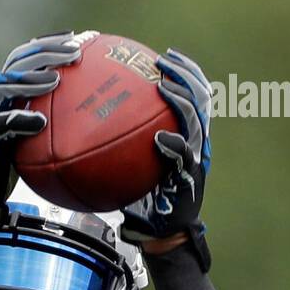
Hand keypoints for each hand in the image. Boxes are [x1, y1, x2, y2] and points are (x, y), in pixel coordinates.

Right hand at [0, 32, 82, 225]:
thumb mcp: (22, 144)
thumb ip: (37, 127)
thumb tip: (74, 123)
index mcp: (2, 98)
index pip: (22, 61)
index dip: (45, 46)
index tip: (72, 37)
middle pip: (15, 64)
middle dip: (44, 52)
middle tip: (73, 49)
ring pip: (2, 86)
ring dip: (29, 80)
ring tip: (56, 79)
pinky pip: (1, 126)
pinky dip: (20, 121)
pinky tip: (40, 122)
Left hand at [121, 48, 211, 247]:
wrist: (161, 234)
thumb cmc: (143, 200)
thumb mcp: (132, 167)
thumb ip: (123, 145)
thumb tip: (88, 124)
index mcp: (187, 135)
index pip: (194, 94)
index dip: (186, 71)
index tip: (168, 55)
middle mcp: (197, 143)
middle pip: (201, 98)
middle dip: (186, 75)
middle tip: (164, 62)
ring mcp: (196, 160)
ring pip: (197, 122)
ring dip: (181, 101)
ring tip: (164, 87)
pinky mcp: (191, 180)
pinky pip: (184, 158)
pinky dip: (174, 145)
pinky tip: (160, 138)